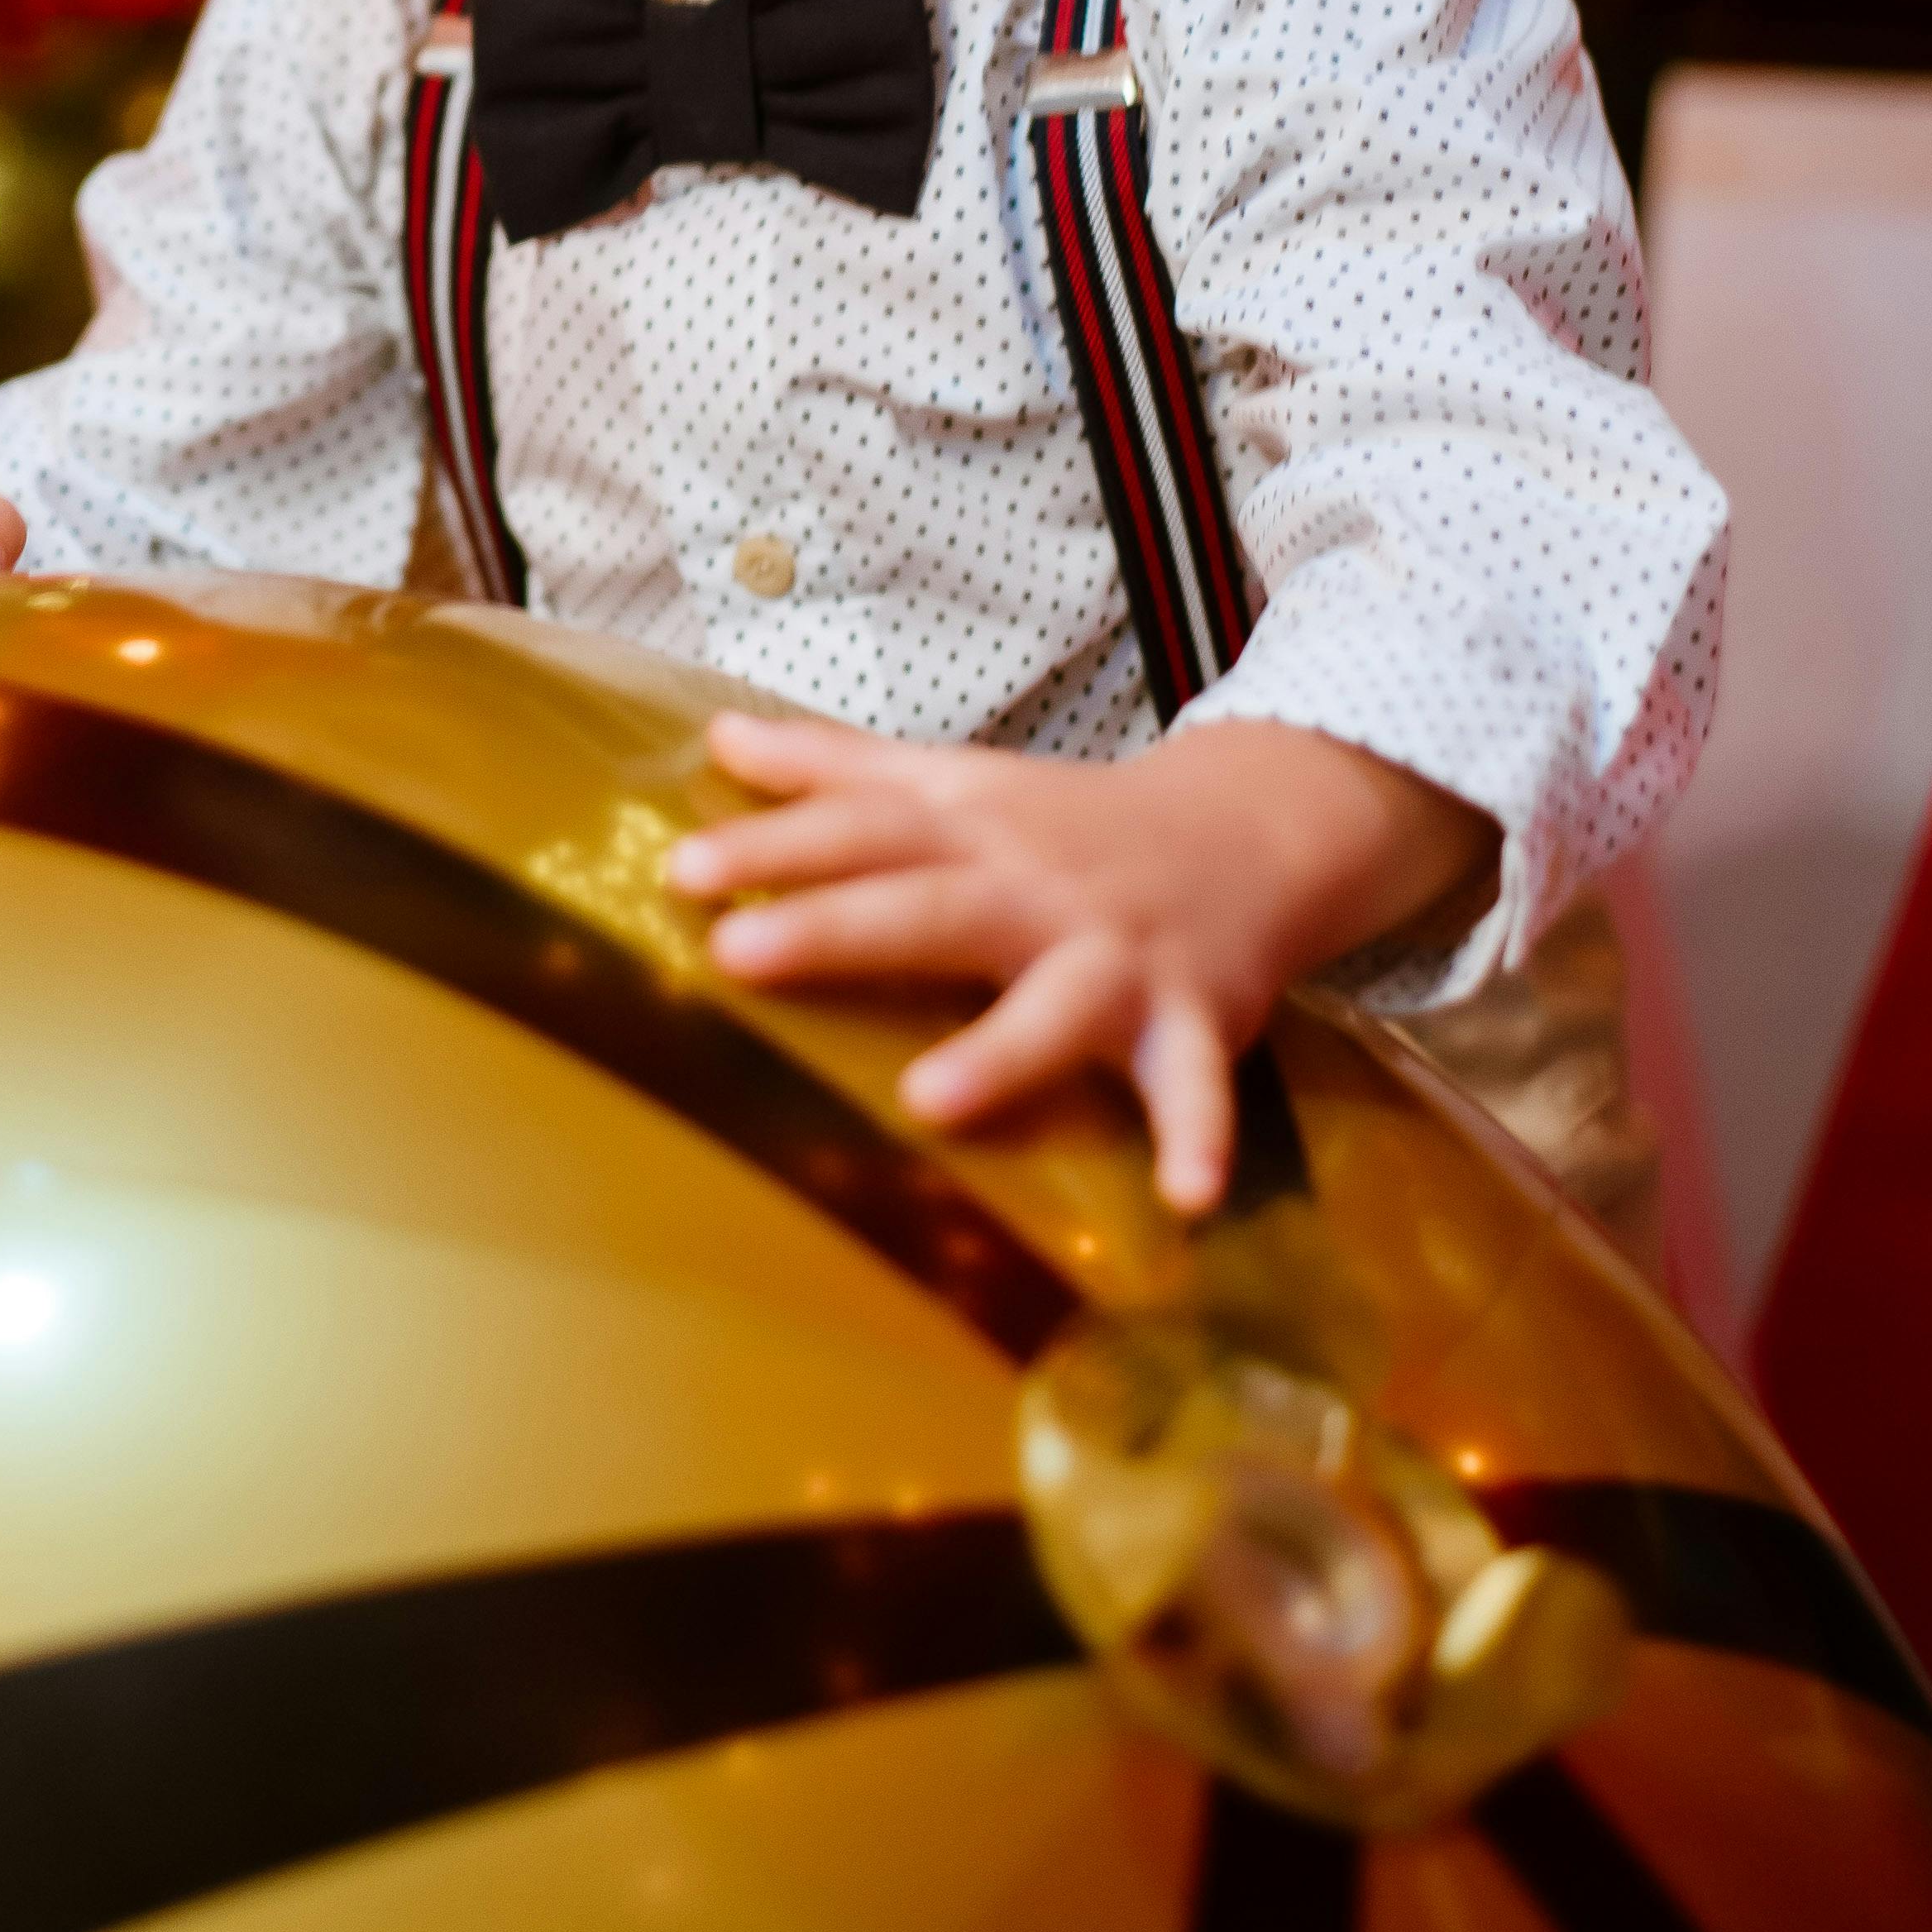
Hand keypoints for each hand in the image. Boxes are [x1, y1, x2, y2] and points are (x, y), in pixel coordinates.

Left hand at [663, 711, 1494, 1212]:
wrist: (1251, 828)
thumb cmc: (1070, 823)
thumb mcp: (957, 781)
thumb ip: (839, 766)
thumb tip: (720, 733)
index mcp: (973, 828)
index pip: (861, 828)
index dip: (772, 844)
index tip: (680, 870)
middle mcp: (1037, 887)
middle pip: (930, 904)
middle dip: (838, 926)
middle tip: (737, 953)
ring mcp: (1118, 955)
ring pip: (1058, 1002)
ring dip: (1001, 1049)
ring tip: (929, 1100)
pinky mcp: (1196, 1018)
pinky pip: (1197, 1083)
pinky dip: (1198, 1136)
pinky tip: (1185, 1198)